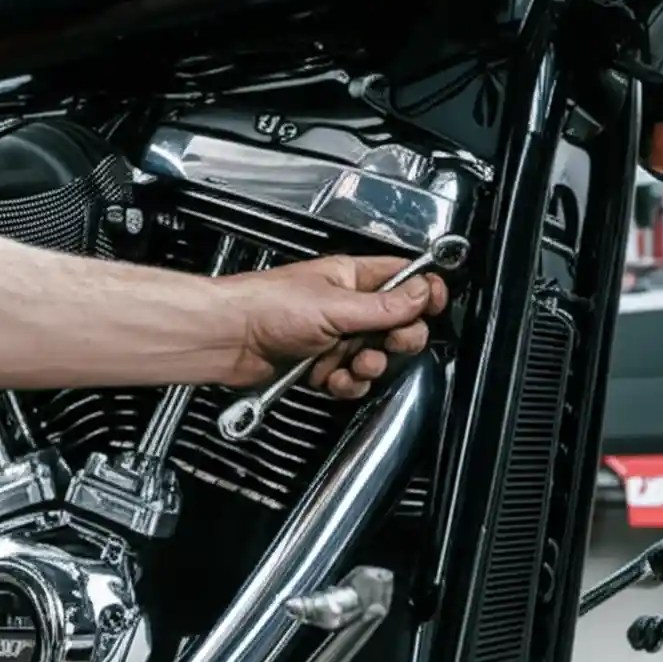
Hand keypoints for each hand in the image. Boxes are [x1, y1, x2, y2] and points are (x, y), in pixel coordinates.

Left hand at [222, 255, 448, 398]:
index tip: (433, 305)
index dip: (423, 294)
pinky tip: (332, 379)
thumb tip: (423, 293)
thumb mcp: (335, 304)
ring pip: (375, 358)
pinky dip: (346, 384)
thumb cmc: (268, 306)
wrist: (229, 338)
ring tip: (355, 363)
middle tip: (392, 342)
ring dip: (370, 366)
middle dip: (399, 339)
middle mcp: (346, 307)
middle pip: (396, 325)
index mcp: (352, 278)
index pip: (403, 280)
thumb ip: (384, 305)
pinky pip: (351, 380)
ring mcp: (334, 338)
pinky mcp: (320, 366)